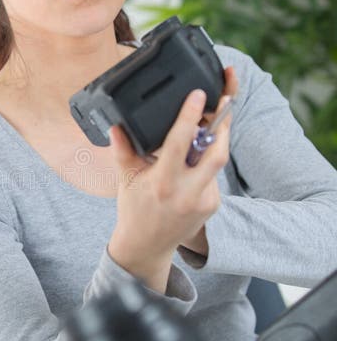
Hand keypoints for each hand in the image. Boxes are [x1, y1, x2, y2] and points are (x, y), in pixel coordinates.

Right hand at [107, 79, 233, 292]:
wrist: (147, 246)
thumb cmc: (134, 209)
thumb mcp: (125, 179)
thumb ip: (123, 151)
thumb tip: (116, 125)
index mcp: (163, 183)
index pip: (180, 143)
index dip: (190, 116)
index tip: (198, 94)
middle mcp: (187, 193)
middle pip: (216, 152)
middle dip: (223, 125)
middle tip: (222, 101)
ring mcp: (203, 201)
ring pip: (217, 161)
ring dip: (214, 140)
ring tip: (206, 124)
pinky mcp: (212, 204)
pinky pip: (214, 174)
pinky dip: (207, 161)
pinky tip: (194, 159)